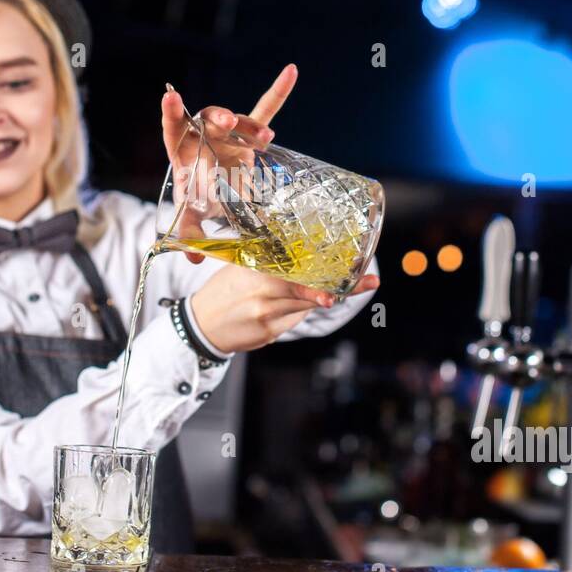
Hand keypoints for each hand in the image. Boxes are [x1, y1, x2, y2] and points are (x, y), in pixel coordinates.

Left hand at [160, 64, 298, 262]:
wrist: (217, 194)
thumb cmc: (200, 198)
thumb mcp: (193, 214)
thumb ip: (191, 232)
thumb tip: (191, 256)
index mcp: (184, 151)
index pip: (174, 129)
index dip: (172, 114)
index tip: (171, 97)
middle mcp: (204, 135)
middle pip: (208, 120)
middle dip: (218, 119)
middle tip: (224, 123)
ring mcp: (228, 132)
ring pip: (238, 120)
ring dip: (248, 125)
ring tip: (263, 138)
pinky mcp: (248, 135)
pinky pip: (264, 111)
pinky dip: (277, 93)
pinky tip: (291, 72)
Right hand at [189, 263, 379, 353]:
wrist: (200, 326)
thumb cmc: (222, 291)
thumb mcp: (238, 265)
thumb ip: (264, 254)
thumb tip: (291, 239)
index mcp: (256, 270)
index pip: (296, 266)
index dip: (322, 267)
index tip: (349, 267)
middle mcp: (264, 292)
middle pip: (310, 289)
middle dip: (341, 287)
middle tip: (370, 281)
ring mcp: (268, 315)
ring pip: (306, 305)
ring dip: (326, 297)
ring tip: (354, 288)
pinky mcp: (270, 332)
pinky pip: (293, 318)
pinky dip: (301, 309)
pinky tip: (304, 303)